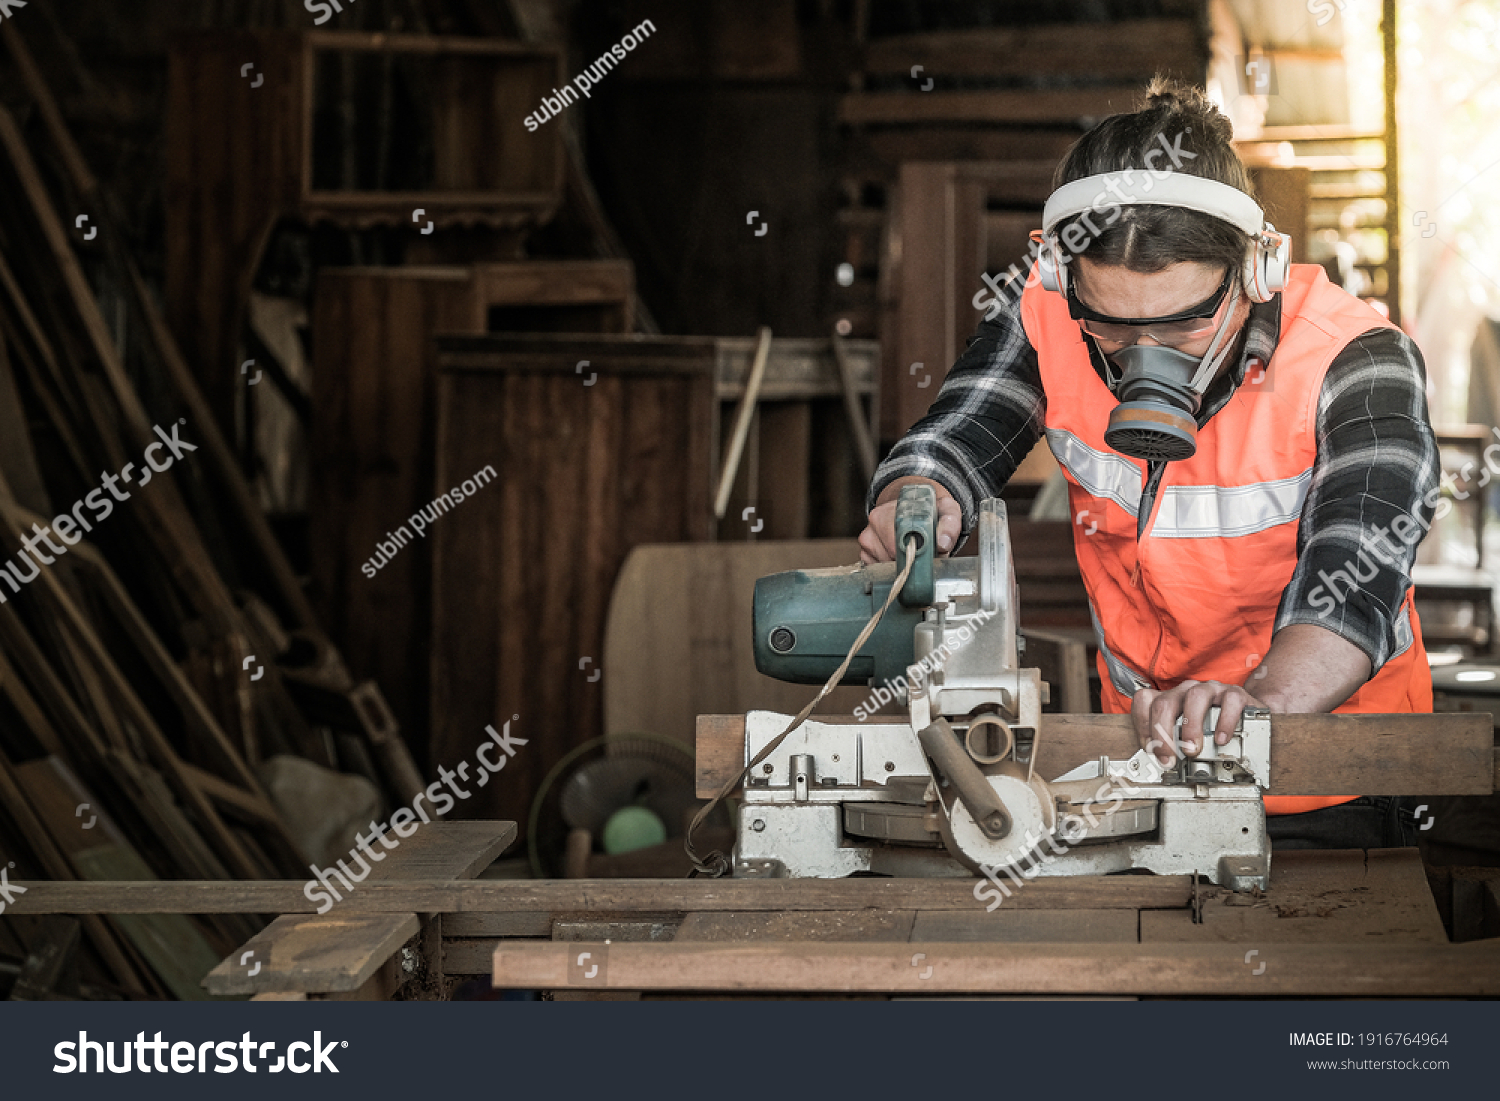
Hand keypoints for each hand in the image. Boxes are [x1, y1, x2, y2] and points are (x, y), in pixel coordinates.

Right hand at [857, 478, 962, 564]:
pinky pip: (876, 568)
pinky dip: (889, 569)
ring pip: (882, 564)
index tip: (923, 556)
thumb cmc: (930, 513)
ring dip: (899, 565)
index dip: (911, 552)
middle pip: (889, 554)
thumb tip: (942, 543)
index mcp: (893, 509)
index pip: (896, 538)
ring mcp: (867, 537)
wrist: (916, 511)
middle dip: (908, 560)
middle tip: (922, 556)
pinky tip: (899, 559)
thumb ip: (949, 525)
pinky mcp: (865, 552)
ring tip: (911, 555)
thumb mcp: (947, 512)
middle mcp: (875, 520)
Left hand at [1131, 680, 1267, 765]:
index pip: (1145, 701)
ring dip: (1190, 727)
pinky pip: (1229, 702)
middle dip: (1163, 733)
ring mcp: (1211, 689)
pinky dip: (1224, 722)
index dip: (1142, 725)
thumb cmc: (1212, 726)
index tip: (1149, 748)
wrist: (1246, 716)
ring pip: (1194, 697)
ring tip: (1192, 750)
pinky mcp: (1236, 694)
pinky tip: (1221, 740)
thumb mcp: (1186, 734)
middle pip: (1165, 702)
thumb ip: (1172, 744)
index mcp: (1171, 698)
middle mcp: (1187, 690)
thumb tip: (1160, 764)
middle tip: (1169, 759)